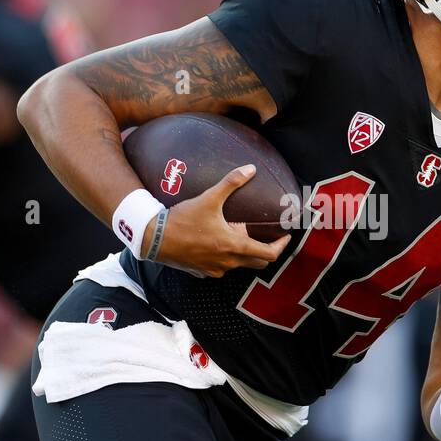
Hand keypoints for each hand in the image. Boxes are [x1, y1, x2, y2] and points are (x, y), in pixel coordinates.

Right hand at [145, 164, 290, 277]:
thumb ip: (231, 182)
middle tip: (268, 237)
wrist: (154, 238)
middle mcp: (227, 263)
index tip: (286, 236)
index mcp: (234, 246)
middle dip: (266, 251)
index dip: (281, 246)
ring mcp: (214, 270)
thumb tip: (250, 169)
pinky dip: (226, 258)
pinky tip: (218, 244)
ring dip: (244, 254)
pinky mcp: (202, 272)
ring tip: (240, 236)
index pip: (269, 254)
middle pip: (257, 263)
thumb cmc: (183, 219)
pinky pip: (221, 268)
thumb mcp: (209, 198)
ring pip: (238, 265)